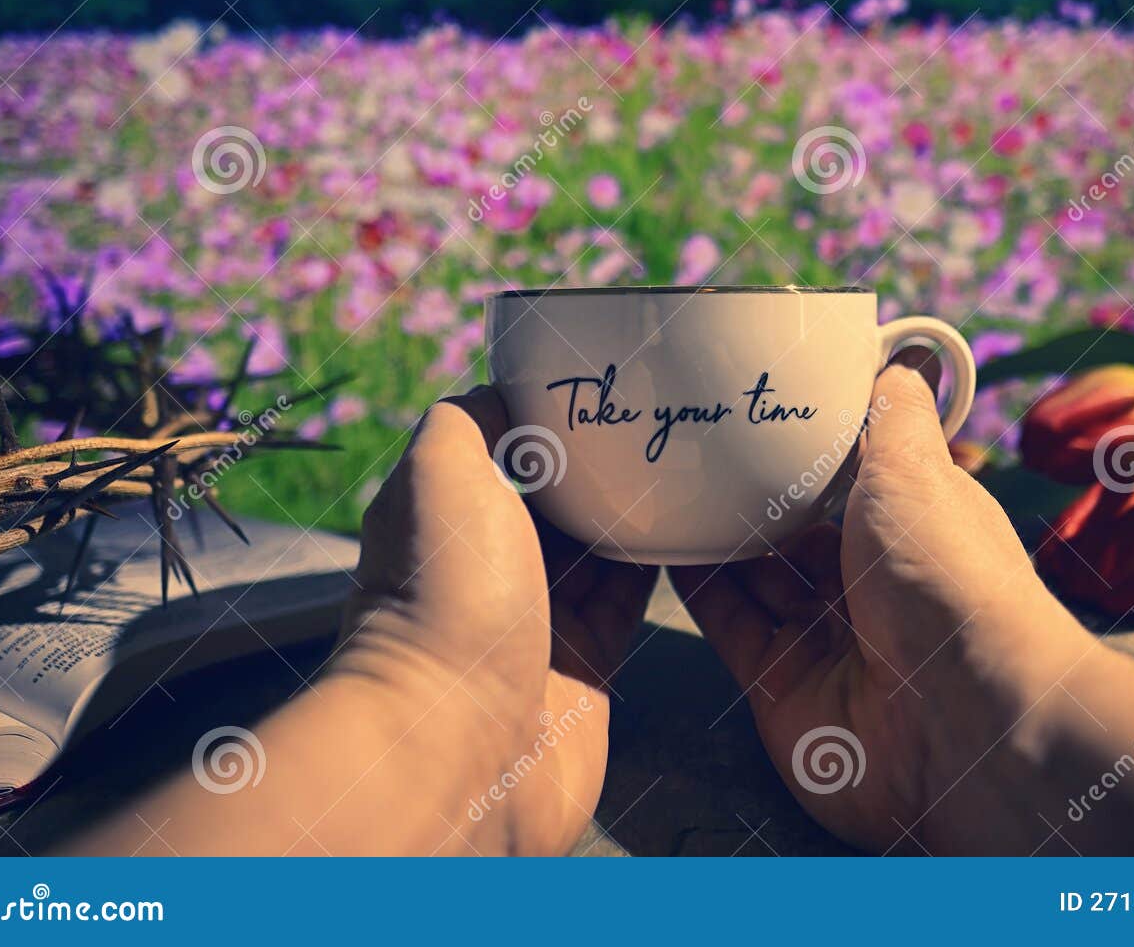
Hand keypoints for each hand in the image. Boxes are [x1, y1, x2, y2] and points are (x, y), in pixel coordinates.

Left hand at [337, 386, 656, 854]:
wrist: (461, 750)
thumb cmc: (445, 604)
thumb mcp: (440, 472)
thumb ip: (469, 419)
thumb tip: (503, 390)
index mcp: (447, 517)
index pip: (506, 450)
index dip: (551, 417)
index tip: (604, 382)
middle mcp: (488, 569)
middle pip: (557, 498)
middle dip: (601, 462)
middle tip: (661, 415)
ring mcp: (537, 622)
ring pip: (599, 548)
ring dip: (637, 509)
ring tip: (689, 460)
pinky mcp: (587, 667)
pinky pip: (631, 600)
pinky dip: (660, 563)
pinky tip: (692, 526)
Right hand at [671, 356, 1086, 852]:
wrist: (962, 719)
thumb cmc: (946, 578)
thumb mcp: (918, 469)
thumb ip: (892, 412)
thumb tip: (903, 355)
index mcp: (910, 525)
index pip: (848, 476)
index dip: (804, 445)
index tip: (752, 404)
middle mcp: (869, 582)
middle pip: (793, 528)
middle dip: (747, 491)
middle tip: (687, 440)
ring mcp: (824, 637)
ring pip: (755, 574)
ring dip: (713, 533)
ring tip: (660, 479)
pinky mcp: (780, 685)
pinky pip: (728, 624)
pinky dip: (695, 585)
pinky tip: (660, 541)